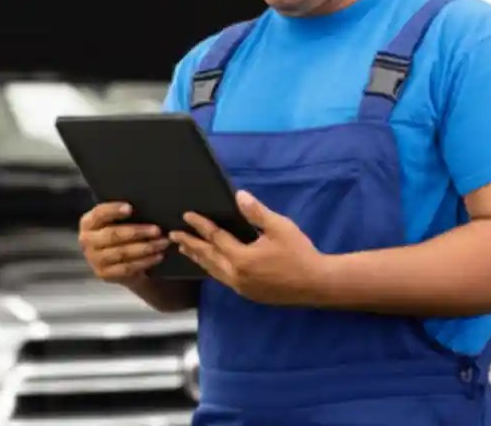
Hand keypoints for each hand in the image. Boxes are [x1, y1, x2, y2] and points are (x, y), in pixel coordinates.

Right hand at [78, 202, 170, 284]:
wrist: (116, 260)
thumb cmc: (119, 232)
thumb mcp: (116, 220)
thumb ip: (124, 213)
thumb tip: (146, 203)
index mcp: (88, 223)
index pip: (99, 213)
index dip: (113, 210)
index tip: (130, 208)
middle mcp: (86, 241)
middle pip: (112, 234)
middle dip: (137, 232)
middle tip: (157, 230)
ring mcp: (94, 259)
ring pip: (122, 253)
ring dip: (145, 248)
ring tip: (163, 243)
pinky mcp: (104, 274)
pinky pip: (127, 268)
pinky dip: (145, 262)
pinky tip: (158, 256)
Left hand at [170, 191, 328, 306]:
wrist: (317, 284)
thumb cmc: (299, 253)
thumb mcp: (279, 227)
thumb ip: (256, 212)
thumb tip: (239, 196)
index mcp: (241, 258)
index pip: (214, 238)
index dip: (199, 225)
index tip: (186, 216)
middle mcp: (236, 275)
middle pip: (207, 257)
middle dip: (190, 244)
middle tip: (173, 235)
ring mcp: (241, 287)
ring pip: (213, 270)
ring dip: (198, 258)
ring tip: (185, 249)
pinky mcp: (248, 293)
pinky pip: (223, 279)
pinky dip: (212, 269)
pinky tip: (210, 264)